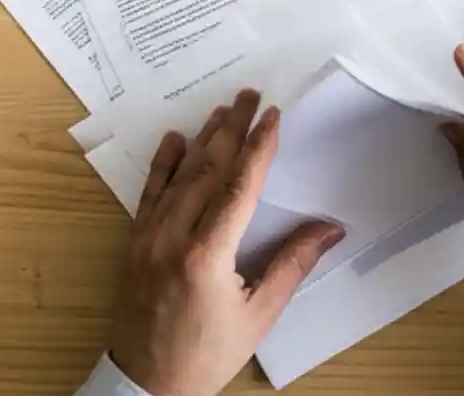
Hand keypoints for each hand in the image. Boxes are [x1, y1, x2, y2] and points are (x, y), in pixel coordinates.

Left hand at [109, 89, 345, 394]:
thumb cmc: (206, 356)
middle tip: (249, 96)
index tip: (271, 118)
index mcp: (206, 258)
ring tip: (222, 110)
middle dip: (231, 130)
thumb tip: (329, 229)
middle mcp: (171, 240)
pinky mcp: (133, 244)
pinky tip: (174, 139)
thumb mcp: (258, 315)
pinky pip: (149, 194)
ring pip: (178, 177)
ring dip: (202, 141)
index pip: (238, 188)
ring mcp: (147, 240)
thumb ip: (291, 264)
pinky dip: (163, 164)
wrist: (146, 386)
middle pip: (207, 171)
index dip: (258, 149)